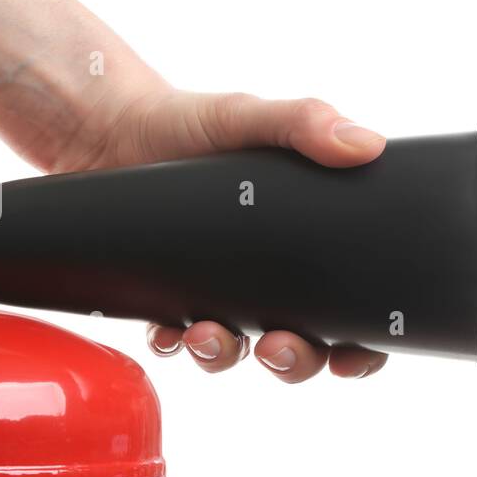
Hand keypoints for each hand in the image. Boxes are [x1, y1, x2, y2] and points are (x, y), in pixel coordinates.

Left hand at [60, 84, 389, 381]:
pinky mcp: (163, 295)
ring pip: (233, 349)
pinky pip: (171, 338)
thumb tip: (364, 145)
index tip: (352, 356)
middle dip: (294, 360)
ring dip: (226, 355)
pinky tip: (168, 332)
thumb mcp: (248, 116)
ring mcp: (213, 289)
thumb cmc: (189, 122)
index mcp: (300, 240)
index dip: (361, 343)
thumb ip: (304, 121)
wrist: (112, 128)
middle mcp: (262, 275)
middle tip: (278, 346)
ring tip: (207, 334)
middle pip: (298, 345)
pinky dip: (171, 344)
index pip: (351, 307)